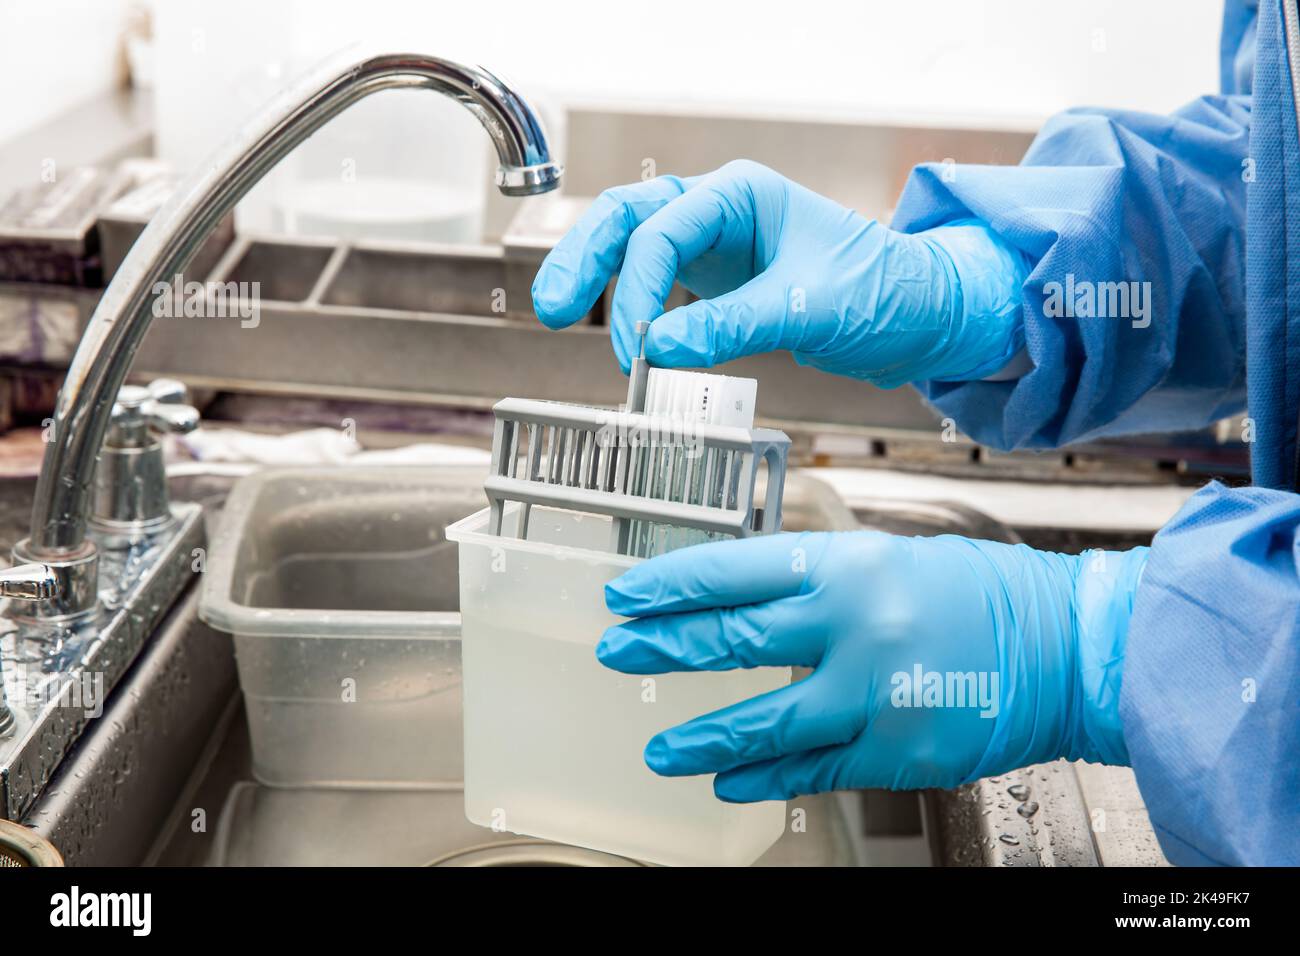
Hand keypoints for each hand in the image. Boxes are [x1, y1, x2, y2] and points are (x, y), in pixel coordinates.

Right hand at [532, 160, 1026, 386]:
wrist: (923, 315)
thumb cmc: (886, 290)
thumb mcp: (810, 306)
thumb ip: (734, 325)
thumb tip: (662, 349)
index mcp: (742, 194)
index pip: (663, 229)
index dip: (639, 287)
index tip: (637, 343)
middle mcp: (719, 210)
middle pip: (627, 218)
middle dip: (585, 258)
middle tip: (552, 306)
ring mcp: (714, 245)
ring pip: (631, 246)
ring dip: (595, 276)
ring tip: (556, 311)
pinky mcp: (715, 282)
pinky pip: (655, 284)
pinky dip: (629, 305)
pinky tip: (614, 333)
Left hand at [598, 531, 1145, 800]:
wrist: (1068, 648)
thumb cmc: (980, 595)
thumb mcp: (891, 559)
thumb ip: (817, 582)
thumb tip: (739, 602)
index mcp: (851, 566)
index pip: (737, 570)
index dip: (673, 584)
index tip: (628, 594)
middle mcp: (855, 626)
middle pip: (735, 640)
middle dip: (666, 647)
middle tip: (619, 652)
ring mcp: (874, 695)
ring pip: (764, 722)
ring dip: (702, 737)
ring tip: (658, 748)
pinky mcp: (896, 751)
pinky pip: (813, 768)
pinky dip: (764, 776)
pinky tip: (729, 781)